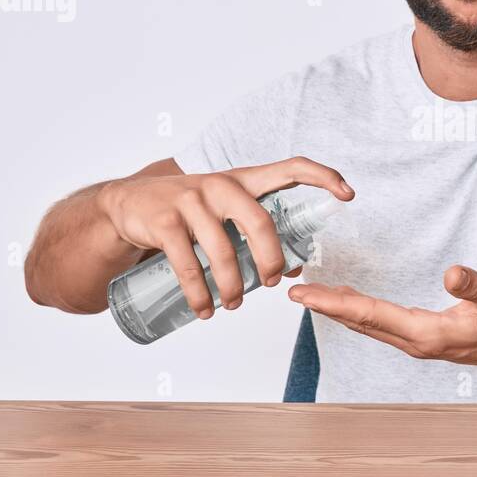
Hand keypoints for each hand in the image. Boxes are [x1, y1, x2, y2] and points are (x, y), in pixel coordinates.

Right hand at [98, 156, 354, 318]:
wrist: (128, 203)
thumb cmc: (189, 211)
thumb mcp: (224, 213)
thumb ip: (254, 232)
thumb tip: (293, 266)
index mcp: (243, 181)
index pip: (290, 167)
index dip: (323, 177)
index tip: (348, 194)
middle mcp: (220, 185)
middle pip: (260, 222)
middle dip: (271, 259)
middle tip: (272, 283)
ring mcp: (190, 200)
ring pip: (223, 252)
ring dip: (232, 287)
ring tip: (233, 304)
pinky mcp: (164, 221)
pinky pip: (188, 265)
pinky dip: (199, 294)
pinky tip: (204, 309)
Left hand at [287, 265, 476, 369]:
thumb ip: (474, 285)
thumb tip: (451, 272)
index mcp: (427, 333)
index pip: (370, 313)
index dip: (335, 302)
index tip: (305, 294)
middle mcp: (414, 342)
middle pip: (360, 322)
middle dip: (325, 306)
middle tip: (292, 292)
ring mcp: (415, 342)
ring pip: (366, 325)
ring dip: (337, 310)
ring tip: (311, 295)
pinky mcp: (419, 337)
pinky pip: (377, 324)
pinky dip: (356, 311)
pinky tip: (348, 300)